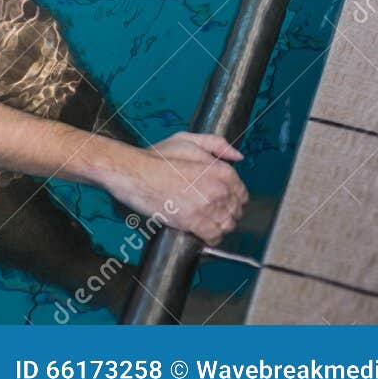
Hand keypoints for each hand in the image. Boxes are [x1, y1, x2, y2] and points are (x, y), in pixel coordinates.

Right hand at [106, 132, 246, 245]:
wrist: (135, 172)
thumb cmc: (158, 157)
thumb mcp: (187, 140)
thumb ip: (216, 144)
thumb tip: (238, 157)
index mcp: (221, 170)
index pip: (241, 193)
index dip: (233, 198)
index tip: (222, 200)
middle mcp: (219, 189)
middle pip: (235, 211)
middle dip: (226, 212)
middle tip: (212, 211)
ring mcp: (207, 207)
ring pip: (226, 225)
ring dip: (219, 226)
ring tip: (207, 222)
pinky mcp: (194, 222)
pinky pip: (214, 236)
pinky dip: (211, 238)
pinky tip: (203, 233)